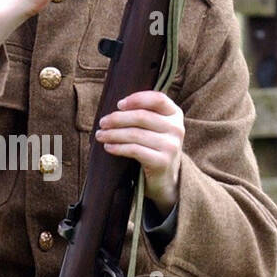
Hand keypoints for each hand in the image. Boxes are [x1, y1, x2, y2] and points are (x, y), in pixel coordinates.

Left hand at [95, 90, 184, 216]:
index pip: (157, 99)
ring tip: (100, 135)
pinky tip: (108, 147)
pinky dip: (118, 147)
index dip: (137, 99)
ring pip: (135, 134)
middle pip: (142, 116)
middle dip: (117, 118)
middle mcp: (176, 128)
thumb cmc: (154, 146)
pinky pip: (134, 150)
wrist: (165, 177)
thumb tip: (117, 106)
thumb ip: (144, 113)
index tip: (118, 104)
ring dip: (113, 134)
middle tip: (102, 123)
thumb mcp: (155, 126)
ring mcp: (171, 146)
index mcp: (174, 114)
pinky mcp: (162, 162)